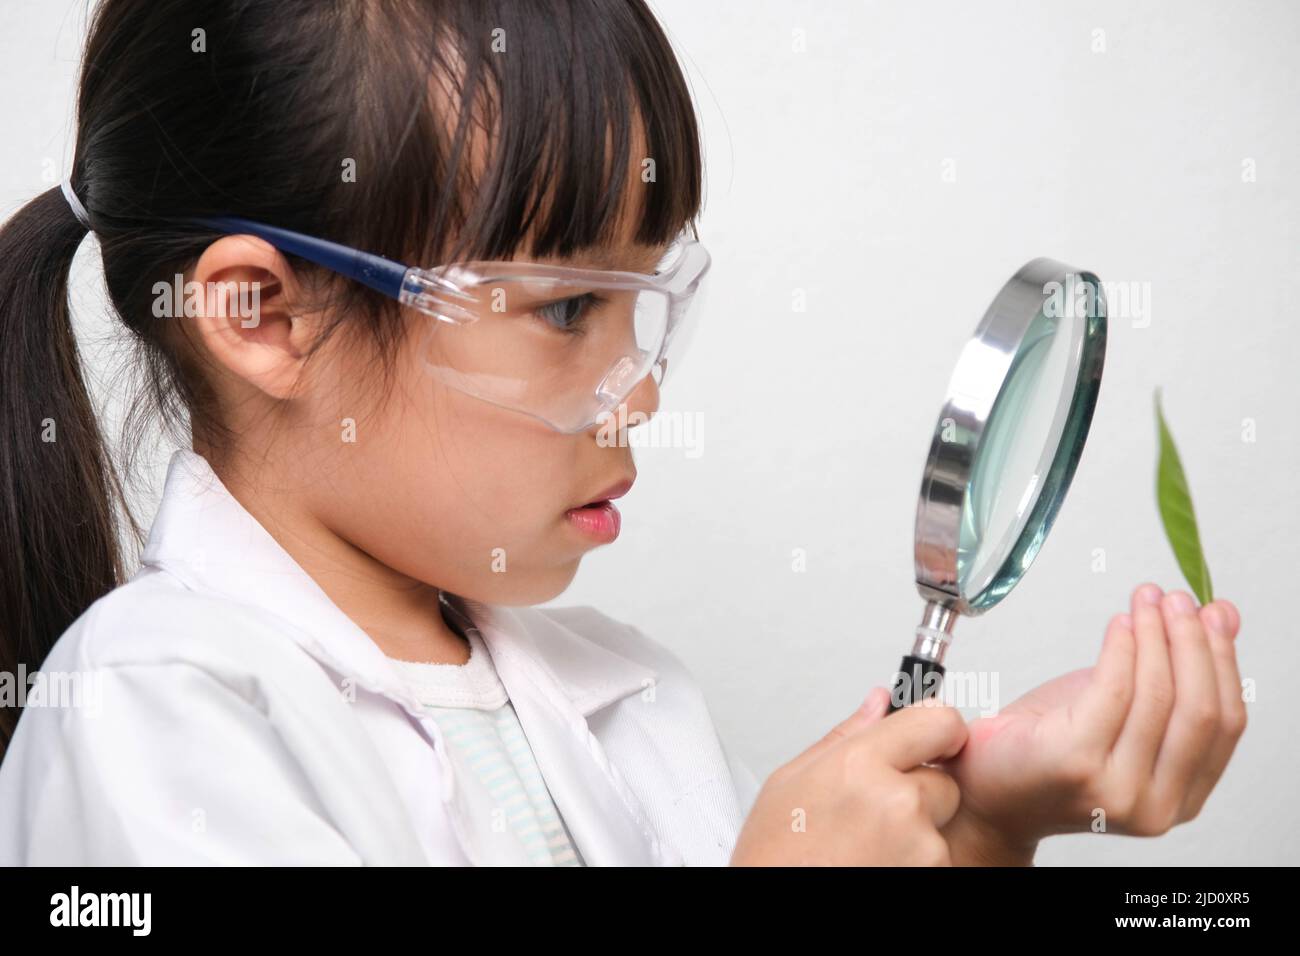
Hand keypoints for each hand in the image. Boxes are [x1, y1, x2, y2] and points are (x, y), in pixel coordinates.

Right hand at [730, 690, 966, 865]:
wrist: (774, 916)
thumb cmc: (774, 857)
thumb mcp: (790, 781)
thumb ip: (845, 736)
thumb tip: (879, 703)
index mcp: (860, 765)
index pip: (938, 721)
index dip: (938, 728)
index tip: (933, 738)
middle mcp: (898, 803)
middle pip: (944, 779)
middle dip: (920, 790)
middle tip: (876, 812)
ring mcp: (920, 847)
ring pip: (939, 824)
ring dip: (916, 832)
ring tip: (866, 846)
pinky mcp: (931, 876)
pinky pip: (936, 858)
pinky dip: (913, 861)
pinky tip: (874, 863)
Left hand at [940, 582, 1244, 859]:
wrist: (984, 787)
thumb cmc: (1047, 749)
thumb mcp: (1123, 710)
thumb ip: (1170, 674)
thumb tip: (1219, 615)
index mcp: (1180, 798)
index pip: (1226, 724)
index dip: (1224, 662)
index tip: (1215, 616)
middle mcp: (1156, 806)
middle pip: (1200, 710)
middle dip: (1193, 644)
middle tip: (1179, 600)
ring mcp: (1117, 790)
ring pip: (1158, 697)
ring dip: (1157, 636)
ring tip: (1147, 600)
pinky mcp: (1075, 763)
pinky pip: (1112, 691)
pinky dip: (1121, 649)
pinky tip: (1120, 623)